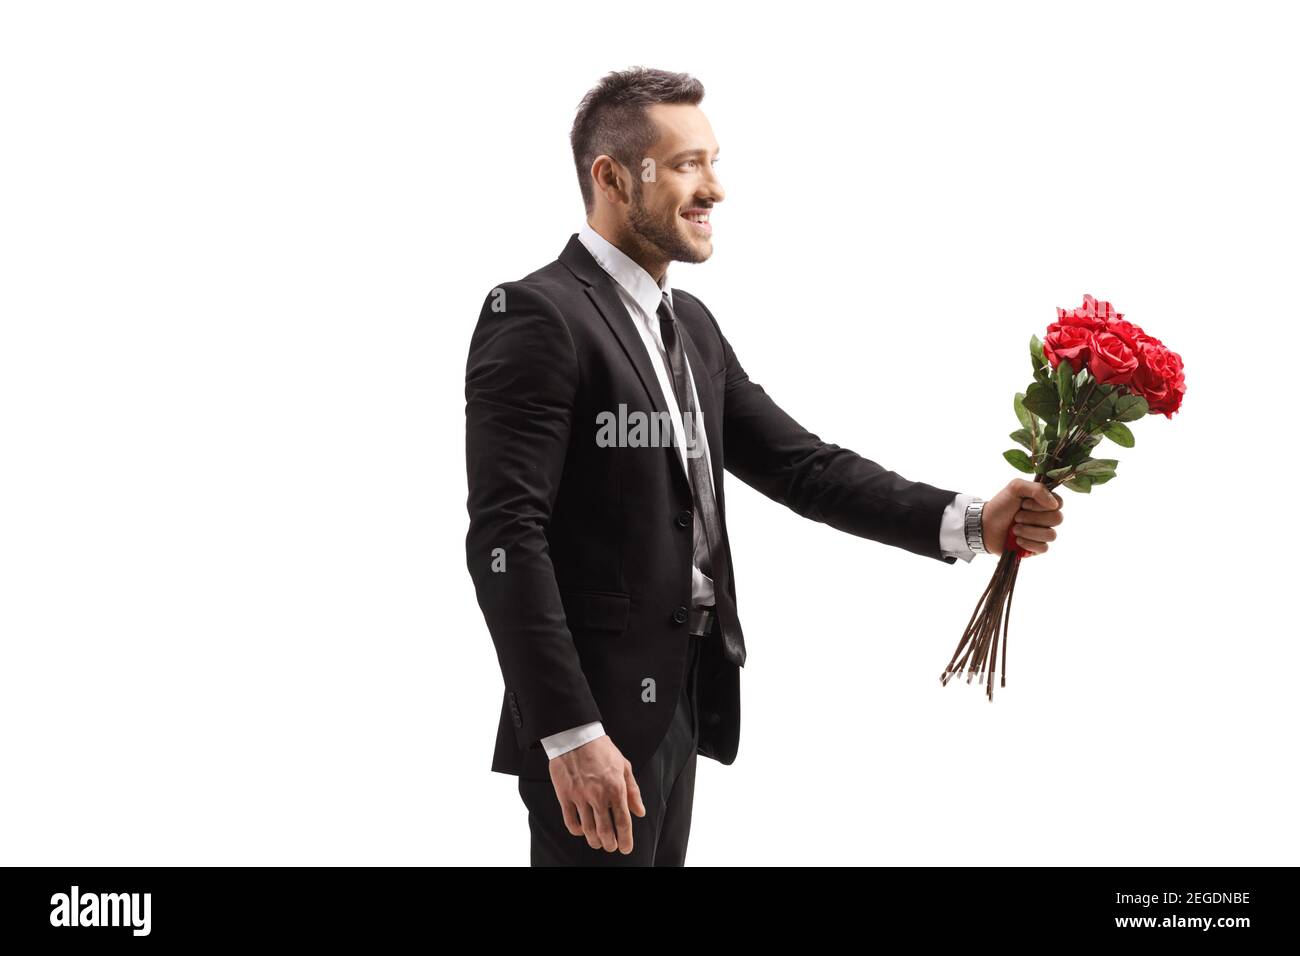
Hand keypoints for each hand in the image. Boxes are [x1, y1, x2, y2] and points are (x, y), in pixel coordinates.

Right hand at [548, 735, 644, 853]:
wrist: (576, 736)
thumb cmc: (601, 749)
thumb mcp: (624, 766)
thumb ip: (633, 791)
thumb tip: (639, 811)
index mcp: (616, 788)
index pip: (623, 821)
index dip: (626, 839)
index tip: (626, 848)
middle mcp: (598, 795)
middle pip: (605, 830)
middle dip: (610, 843)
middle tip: (611, 847)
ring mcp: (580, 796)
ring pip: (588, 829)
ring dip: (594, 840)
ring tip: (598, 843)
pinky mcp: (565, 795)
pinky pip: (570, 821)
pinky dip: (577, 831)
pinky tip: (581, 832)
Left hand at [982, 479, 1063, 556]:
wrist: (984, 526)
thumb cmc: (1000, 506)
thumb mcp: (1015, 488)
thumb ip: (1037, 489)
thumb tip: (1054, 504)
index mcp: (1043, 502)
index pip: (1059, 503)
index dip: (1042, 505)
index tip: (1024, 504)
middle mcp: (1046, 518)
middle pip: (1057, 519)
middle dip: (1033, 518)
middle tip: (1016, 517)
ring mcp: (1042, 533)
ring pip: (1051, 535)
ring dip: (1029, 531)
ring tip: (1014, 529)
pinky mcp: (1036, 548)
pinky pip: (1044, 548)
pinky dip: (1029, 543)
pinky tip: (1016, 540)